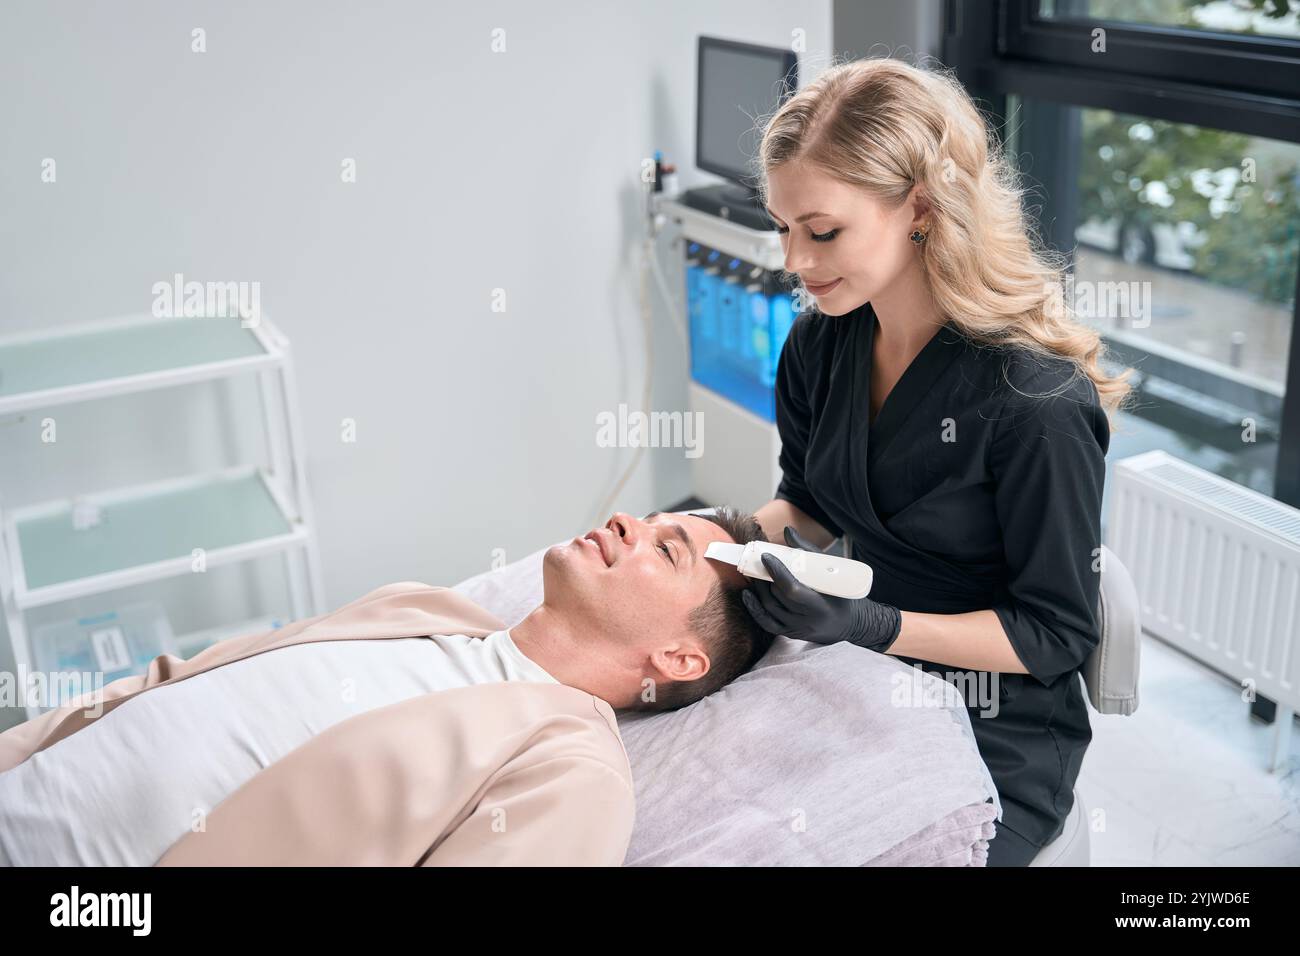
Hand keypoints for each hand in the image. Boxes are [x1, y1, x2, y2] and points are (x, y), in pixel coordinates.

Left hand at [741, 526, 901, 652]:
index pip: (792, 589)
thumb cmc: (844, 595)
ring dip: (758, 589)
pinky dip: (754, 608)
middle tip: (756, 560)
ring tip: (754, 572)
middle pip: (778, 597)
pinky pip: (766, 623)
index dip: (777, 572)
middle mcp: (808, 620)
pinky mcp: (790, 634)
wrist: (852, 624)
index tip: (766, 556)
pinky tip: (747, 594)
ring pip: (770, 608)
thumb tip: (787, 531)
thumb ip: (809, 551)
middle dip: (764, 577)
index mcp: (822, 605)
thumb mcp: (834, 572)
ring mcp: (798, 629)